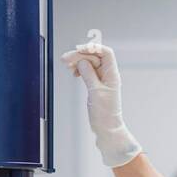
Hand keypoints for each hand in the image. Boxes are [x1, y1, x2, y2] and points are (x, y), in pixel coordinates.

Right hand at [59, 42, 142, 167]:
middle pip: (94, 57)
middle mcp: (108, 75)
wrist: (106, 128)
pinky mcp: (96, 86)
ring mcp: (102, 80)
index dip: (93, 48)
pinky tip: (74, 73)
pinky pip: (87, 72)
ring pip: (89, 64)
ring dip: (78, 62)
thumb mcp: (95, 92)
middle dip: (80, 56)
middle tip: (64, 59)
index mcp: (112, 74)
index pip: (105, 53)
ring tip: (67, 66)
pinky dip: (80, 70)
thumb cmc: (105, 113)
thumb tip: (83, 60)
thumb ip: (89, 74)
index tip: (79, 49)